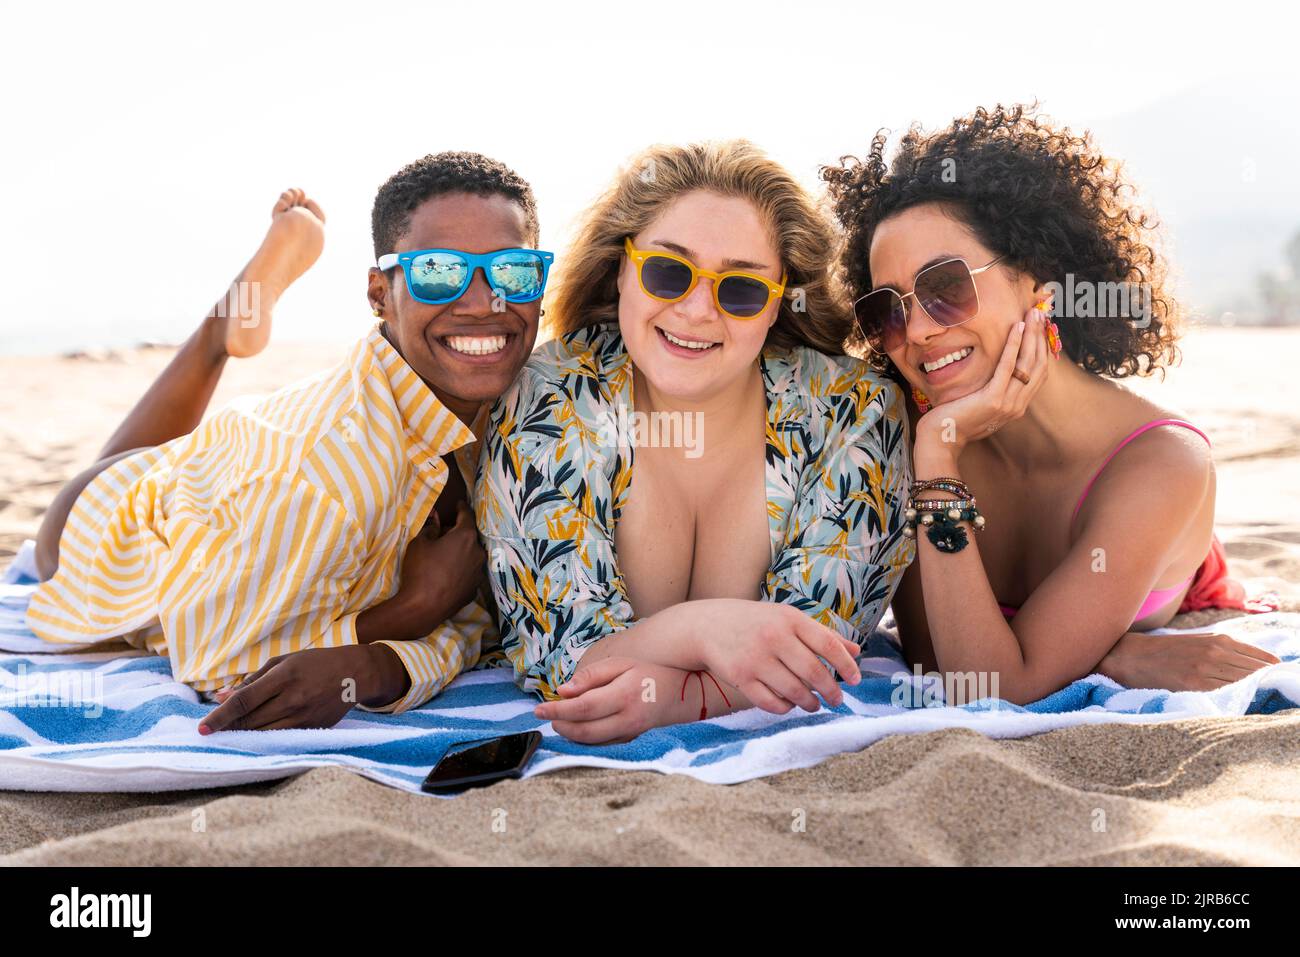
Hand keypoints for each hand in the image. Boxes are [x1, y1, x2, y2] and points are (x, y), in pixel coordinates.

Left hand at [198, 644, 405, 732]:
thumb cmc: (315, 663)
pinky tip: (254, 734)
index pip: (244, 701)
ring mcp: (305, 717)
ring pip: (263, 734)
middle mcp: (294, 699)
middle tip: (212, 729)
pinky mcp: (313, 729)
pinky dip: (263, 738)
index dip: (220, 716)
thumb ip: (252, 680)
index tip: (202, 729)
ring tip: (230, 732)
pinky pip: (281, 738)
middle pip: (251, 721)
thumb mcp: (283, 662)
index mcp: (285, 676)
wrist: (356, 673)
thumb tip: (221, 697)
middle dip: (228, 727)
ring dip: (243, 735)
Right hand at [383, 501, 485, 638]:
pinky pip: (468, 573)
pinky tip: (447, 575)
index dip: (462, 507)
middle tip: (442, 534)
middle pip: (469, 537)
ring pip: (471, 556)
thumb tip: (435, 519)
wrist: (423, 607)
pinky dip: (460, 570)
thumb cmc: (421, 570)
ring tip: (444, 556)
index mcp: (466, 536)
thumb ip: (430, 527)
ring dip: (461, 552)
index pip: (467, 515)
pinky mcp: (474, 590)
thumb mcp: (419, 543)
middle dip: (457, 533)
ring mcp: (478, 573)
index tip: (459, 503)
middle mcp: (478, 553)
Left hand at [534, 657, 688, 744]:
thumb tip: (563, 691)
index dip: (558, 710)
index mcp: (624, 695)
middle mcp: (628, 719)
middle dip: (561, 725)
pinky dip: (585, 739)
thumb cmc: (649, 674)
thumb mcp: (621, 664)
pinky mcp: (632, 741)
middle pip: (585, 730)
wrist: (684, 693)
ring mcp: (631, 734)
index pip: (583, 707)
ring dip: (570, 734)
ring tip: (559, 721)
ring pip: (592, 742)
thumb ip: (592, 676)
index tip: (539, 709)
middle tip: (546, 716)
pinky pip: (603, 745)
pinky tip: (577, 728)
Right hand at [688, 600, 861, 713]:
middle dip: (831, 691)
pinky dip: (785, 708)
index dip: (846, 665)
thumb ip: (821, 634)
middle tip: (837, 699)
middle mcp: (773, 637)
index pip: (828, 644)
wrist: (707, 625)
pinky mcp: (740, 677)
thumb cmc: (756, 622)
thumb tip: (856, 652)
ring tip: (813, 704)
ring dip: (809, 703)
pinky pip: (771, 702)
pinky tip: (789, 705)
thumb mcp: (787, 618)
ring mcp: (755, 658)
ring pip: (794, 691)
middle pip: (814, 672)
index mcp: (789, 619)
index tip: (856, 680)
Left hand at [914, 304, 1048, 464]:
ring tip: (1032, 315)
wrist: (941, 440)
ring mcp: (1008, 403)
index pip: (1038, 373)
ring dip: (1032, 336)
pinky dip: (1014, 345)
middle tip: (1040, 313)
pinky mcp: (994, 399)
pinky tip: (1016, 328)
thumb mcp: (981, 405)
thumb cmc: (956, 419)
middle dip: (1041, 337)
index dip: (1042, 348)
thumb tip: (998, 373)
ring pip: (1028, 363)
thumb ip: (995, 392)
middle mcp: (1017, 405)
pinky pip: (1008, 367)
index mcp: (1017, 406)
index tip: (1040, 327)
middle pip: (1038, 365)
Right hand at [1097, 630, 1279, 691]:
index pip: (1261, 660)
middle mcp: (1216, 653)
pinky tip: (1242, 703)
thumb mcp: (1198, 642)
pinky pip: (1225, 693)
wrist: (1129, 655)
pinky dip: (1237, 698)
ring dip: (1257, 692)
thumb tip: (1257, 663)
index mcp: (1219, 641)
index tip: (1283, 678)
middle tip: (1278, 691)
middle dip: (1269, 682)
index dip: (1274, 671)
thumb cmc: (1164, 651)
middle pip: (1257, 672)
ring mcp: (1206, 670)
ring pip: (1244, 683)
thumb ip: (1224, 650)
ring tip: (1265, 700)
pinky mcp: (1193, 685)